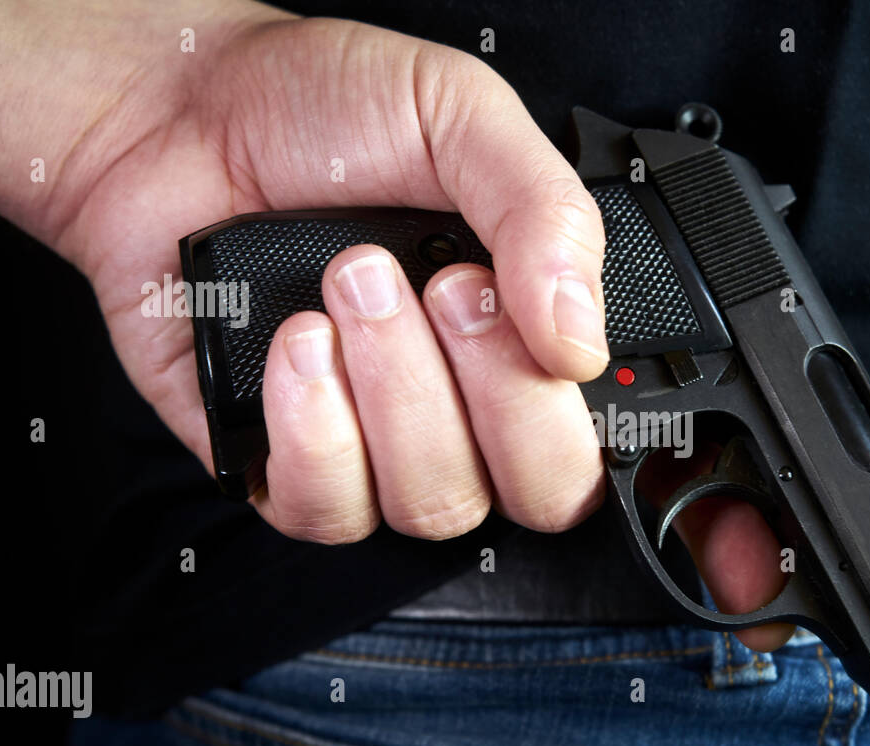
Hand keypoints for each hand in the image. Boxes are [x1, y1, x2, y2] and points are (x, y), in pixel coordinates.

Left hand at [0, 0, 792, 648]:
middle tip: (448, 285)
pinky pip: (334, 511)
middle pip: (548, 494)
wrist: (179, 116)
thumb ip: (548, 218)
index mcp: (540, 333)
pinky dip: (315, 422)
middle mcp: (476, 404)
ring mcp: (388, 446)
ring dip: (397, 385)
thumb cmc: (327, 110)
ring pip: (440, 504)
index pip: (630, 448)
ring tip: (353, 280)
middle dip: (501, 392)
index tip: (691, 504)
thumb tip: (584, 343)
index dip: (682, 502)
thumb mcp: (464, 119)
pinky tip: (298, 342)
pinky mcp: (297, 468)